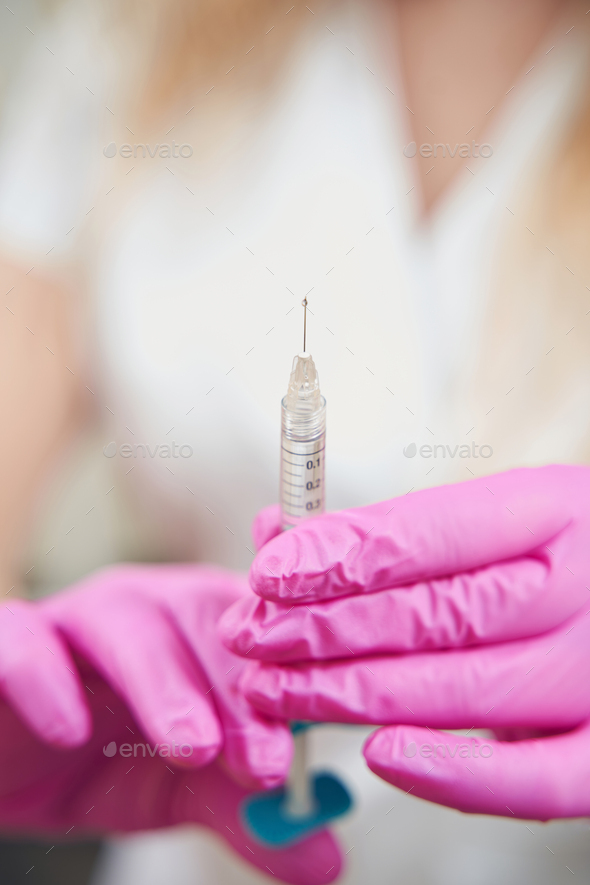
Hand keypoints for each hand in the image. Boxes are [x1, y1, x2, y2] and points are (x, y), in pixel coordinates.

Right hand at [0, 567, 341, 882]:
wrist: (10, 766)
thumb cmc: (102, 762)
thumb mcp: (181, 792)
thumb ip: (246, 813)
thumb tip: (325, 857)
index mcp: (198, 627)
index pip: (258, 617)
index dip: (296, 652)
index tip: (331, 703)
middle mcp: (145, 607)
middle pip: (203, 614)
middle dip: (239, 690)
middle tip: (267, 763)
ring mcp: (76, 618)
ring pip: (127, 623)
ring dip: (166, 684)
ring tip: (193, 751)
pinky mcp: (13, 640)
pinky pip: (28, 644)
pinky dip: (49, 680)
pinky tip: (72, 731)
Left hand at [220, 466, 589, 819]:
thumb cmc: (559, 551)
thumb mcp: (504, 512)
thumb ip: (404, 530)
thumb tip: (284, 539)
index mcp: (558, 508)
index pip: (433, 532)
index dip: (341, 555)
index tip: (268, 571)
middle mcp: (587, 588)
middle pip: (436, 614)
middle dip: (325, 628)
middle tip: (250, 636)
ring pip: (463, 692)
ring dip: (351, 694)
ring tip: (273, 688)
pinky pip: (536, 782)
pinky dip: (454, 775)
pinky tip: (378, 755)